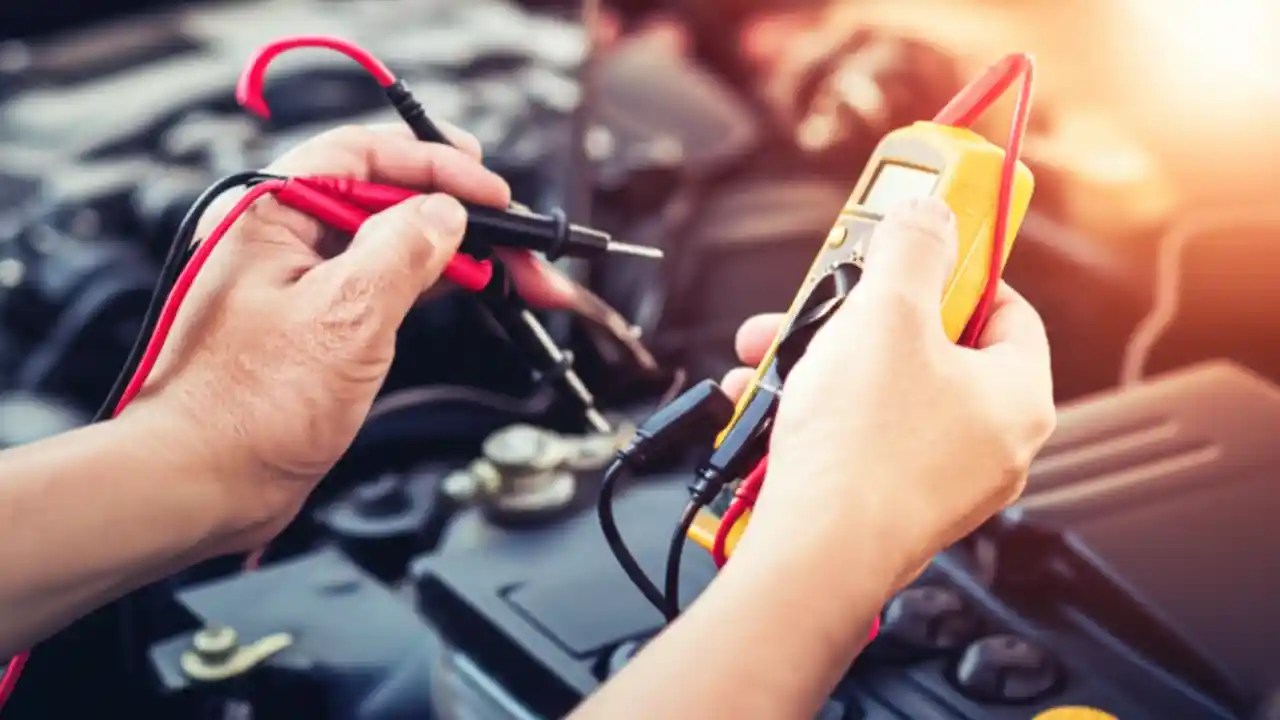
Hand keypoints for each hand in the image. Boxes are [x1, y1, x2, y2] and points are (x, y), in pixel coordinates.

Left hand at [120, 123, 566, 552]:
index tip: (490, 189)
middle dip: (461, 217)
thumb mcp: (346, 316)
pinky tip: (470, 289)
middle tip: (519, 241)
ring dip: (456, 255)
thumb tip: (445, 213)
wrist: (201, 484)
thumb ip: (403, 252)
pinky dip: (430, 286)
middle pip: (387, 199)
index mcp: (272, 212)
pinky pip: (382, 285)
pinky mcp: (314, 326)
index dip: (435, 163)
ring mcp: (298, 283)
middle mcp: (282, 238)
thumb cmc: (247, 410)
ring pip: (392, 245)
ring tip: (516, 274)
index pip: (363, 153)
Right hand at [723, 197, 1054, 604]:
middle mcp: (989, 443)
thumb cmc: (862, 455)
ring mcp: (938, 478)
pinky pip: (859, 433)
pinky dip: (817, 407)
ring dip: (825, 358)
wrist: (812, 556)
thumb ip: (912, 249)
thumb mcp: (885, 314)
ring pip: (884, 389)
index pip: (1004, 306)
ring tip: (779, 350)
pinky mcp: (888, 501)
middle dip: (862, 313)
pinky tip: (773, 397)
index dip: (955, 266)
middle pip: (932, 346)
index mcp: (1017, 396)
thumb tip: (930, 213)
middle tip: (829, 295)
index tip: (919, 243)